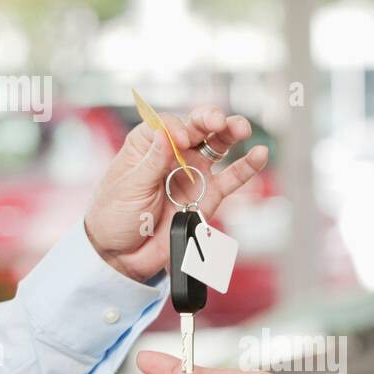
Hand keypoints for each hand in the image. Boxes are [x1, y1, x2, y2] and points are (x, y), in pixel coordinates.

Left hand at [83, 106, 267, 281]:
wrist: (121, 254)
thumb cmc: (113, 215)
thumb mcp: (128, 187)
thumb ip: (151, 162)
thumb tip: (166, 134)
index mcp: (147, 144)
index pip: (167, 124)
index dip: (176, 127)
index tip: (178, 141)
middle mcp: (173, 153)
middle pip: (197, 127)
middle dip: (209, 119)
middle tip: (218, 121)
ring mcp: (193, 172)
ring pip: (217, 145)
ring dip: (231, 133)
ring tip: (241, 128)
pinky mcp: (207, 196)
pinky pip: (231, 178)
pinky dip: (247, 166)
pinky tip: (260, 154)